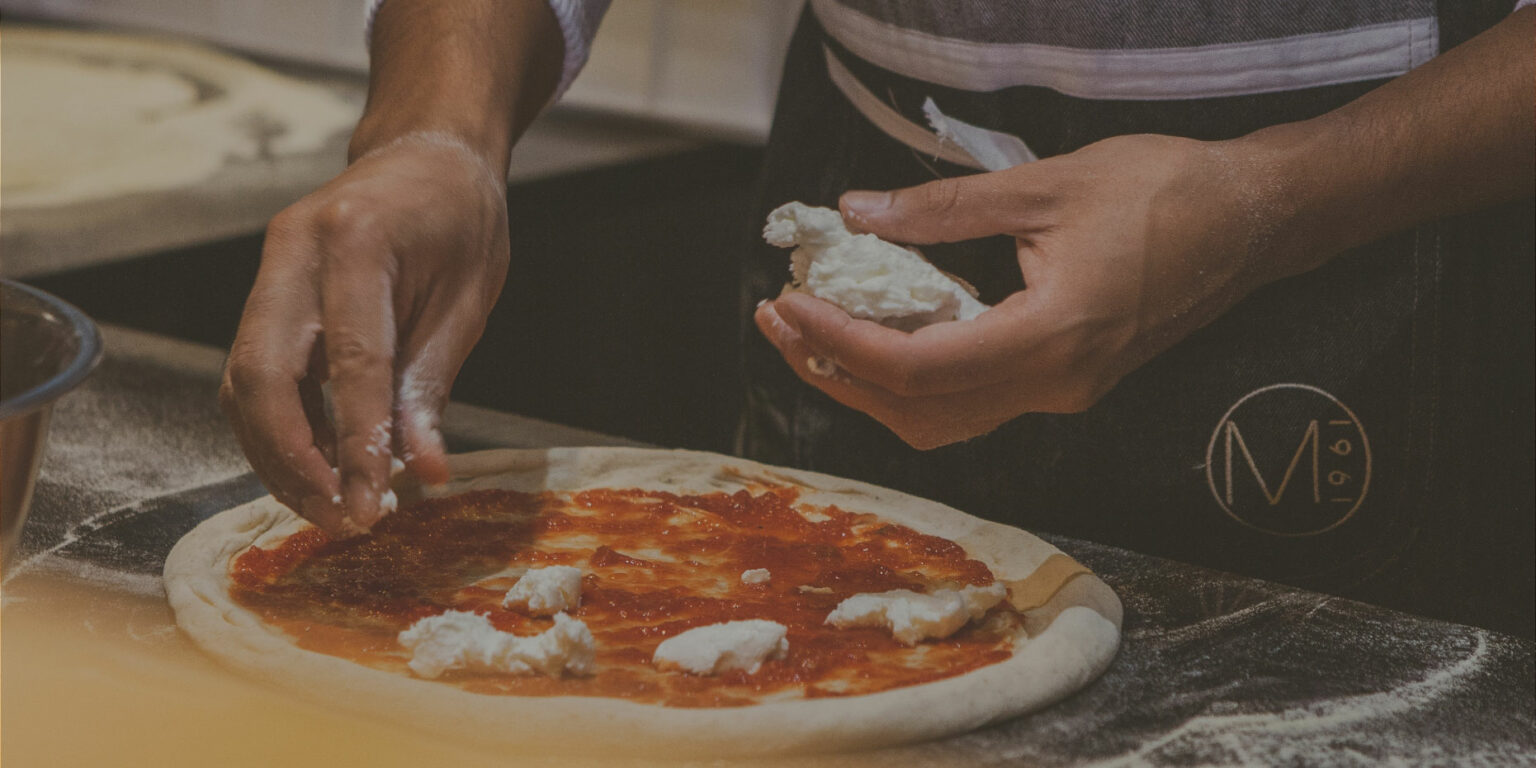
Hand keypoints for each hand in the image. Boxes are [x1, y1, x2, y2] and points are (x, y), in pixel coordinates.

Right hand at [221, 133, 508, 535]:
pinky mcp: (264, 294)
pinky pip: (254, 376)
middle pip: (262, 375)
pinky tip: (319, 473)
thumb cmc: (460, 219)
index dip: (356, 439)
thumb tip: (425, 470)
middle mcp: (292, 251)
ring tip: (333, 510)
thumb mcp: (469, 298)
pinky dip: (279, 432)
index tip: (374, 503)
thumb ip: (431, 384)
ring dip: (279, 458)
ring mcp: (268, 270)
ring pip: (244, 384)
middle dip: (294, 461)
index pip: (349, 358)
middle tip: (343, 519)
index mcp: (356, 240)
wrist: (425, 154)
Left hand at [755, 134, 1293, 448]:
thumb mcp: (1043, 186)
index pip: (914, 368)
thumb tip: (859, 213)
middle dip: (836, 372)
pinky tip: (884, 332)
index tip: (788, 305)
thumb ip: (944, 208)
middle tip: (779, 321)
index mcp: (1050, 339)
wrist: (1254, 222)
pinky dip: (918, 377)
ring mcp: (1064, 394)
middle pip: (916, 412)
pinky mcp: (1068, 383)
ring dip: (872, 384)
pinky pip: (974, 400)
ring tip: (815, 331)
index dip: (837, 342)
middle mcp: (1054, 387)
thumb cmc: (1167, 193)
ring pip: (943, 419)